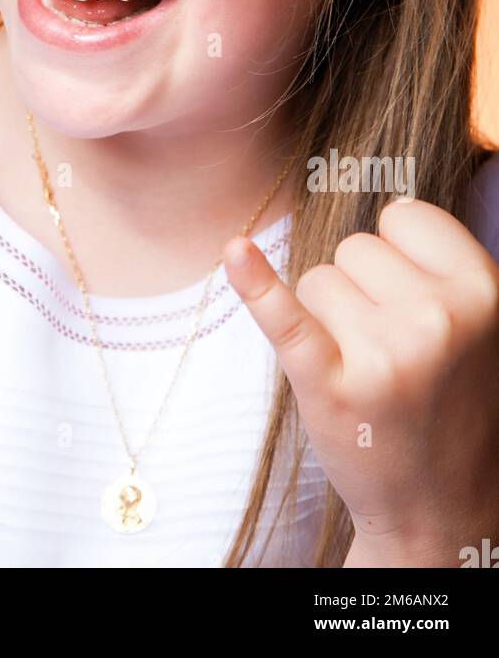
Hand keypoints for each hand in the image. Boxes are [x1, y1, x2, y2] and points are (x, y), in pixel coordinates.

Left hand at [224, 198, 498, 565]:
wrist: (441, 508)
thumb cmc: (450, 400)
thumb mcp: (474, 323)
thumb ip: (435, 265)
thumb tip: (381, 201)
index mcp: (482, 288)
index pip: (403, 216)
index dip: (399, 256)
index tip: (412, 301)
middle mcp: (438, 317)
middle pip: (354, 248)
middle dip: (362, 291)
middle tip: (396, 353)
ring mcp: (384, 353)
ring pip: (316, 278)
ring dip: (329, 318)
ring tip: (370, 370)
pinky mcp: (330, 385)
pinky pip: (285, 316)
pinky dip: (255, 286)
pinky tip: (236, 253)